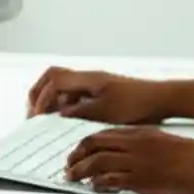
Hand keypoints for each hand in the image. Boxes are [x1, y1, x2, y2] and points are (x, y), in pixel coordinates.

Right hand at [26, 67, 169, 123]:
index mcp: (88, 79)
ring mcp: (94, 82)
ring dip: (51, 97)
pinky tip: (67, 118)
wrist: (159, 99)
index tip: (37, 117)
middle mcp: (89, 77)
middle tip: (33, 113)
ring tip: (46, 117)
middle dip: (39, 92)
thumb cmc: (138, 104)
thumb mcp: (105, 112)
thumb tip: (59, 113)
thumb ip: (80, 111)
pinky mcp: (100, 90)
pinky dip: (64, 102)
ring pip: (63, 84)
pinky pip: (74, 92)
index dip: (41, 99)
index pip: (54, 82)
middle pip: (53, 76)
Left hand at [64, 127, 193, 193]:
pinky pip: (111, 181)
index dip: (84, 144)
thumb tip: (119, 149)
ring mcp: (137, 163)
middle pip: (94, 147)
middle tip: (68, 166)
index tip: (76, 152)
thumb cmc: (189, 154)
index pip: (102, 135)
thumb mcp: (160, 138)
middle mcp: (135, 145)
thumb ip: (139, 141)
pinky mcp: (142, 181)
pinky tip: (94, 186)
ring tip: (73, 178)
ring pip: (98, 164)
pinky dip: (98, 183)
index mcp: (139, 133)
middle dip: (76, 157)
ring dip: (81, 171)